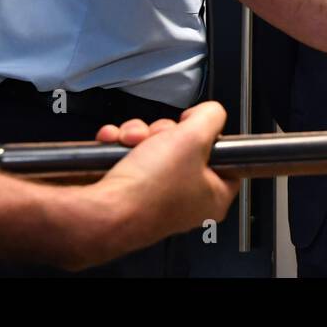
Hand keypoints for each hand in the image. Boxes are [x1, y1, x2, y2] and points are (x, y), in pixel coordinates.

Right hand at [68, 102, 238, 269]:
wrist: (101, 213)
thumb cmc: (149, 188)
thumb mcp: (194, 136)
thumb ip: (210, 116)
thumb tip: (207, 114)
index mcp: (213, 196)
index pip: (226, 159)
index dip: (211, 136)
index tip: (197, 128)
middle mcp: (186, 201)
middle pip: (185, 147)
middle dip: (164, 132)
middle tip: (158, 137)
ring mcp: (156, 198)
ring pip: (154, 148)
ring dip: (138, 135)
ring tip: (129, 141)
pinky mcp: (129, 194)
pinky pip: (129, 157)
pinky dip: (119, 146)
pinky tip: (114, 143)